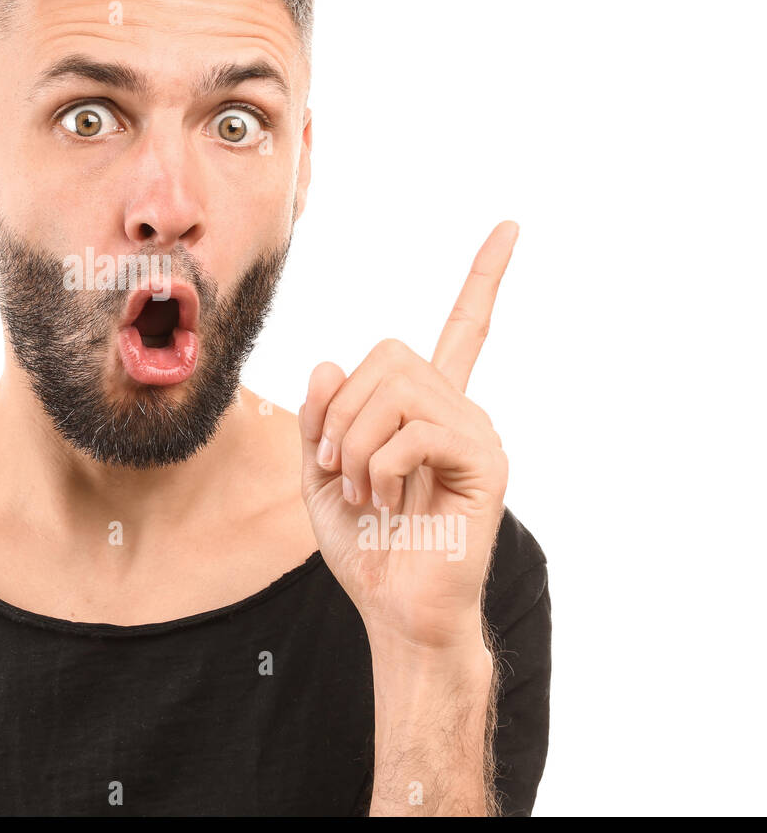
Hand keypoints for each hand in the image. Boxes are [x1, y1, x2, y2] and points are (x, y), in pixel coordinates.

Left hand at [298, 221, 518, 654]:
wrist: (394, 606)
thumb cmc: (364, 542)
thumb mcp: (319, 470)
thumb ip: (320, 414)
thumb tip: (332, 361)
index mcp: (424, 406)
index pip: (462, 328)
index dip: (484, 278)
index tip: (511, 226)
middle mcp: (458, 408)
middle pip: (389, 354)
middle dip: (341, 409)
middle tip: (333, 463)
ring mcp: (476, 432)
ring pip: (396, 391)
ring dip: (355, 443)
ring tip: (363, 490)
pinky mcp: (485, 462)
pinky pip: (416, 431)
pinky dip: (380, 466)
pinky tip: (388, 500)